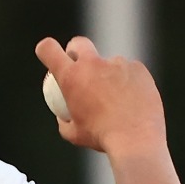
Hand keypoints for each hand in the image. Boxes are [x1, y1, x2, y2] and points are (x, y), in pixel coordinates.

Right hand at [34, 35, 184, 183]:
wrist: (136, 140)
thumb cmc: (102, 139)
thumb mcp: (73, 134)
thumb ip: (64, 119)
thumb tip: (63, 113)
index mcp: (71, 77)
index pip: (48, 49)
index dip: (46, 50)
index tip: (50, 57)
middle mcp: (93, 64)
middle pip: (79, 43)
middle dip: (76, 51)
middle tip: (81, 68)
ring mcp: (117, 63)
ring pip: (108, 62)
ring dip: (108, 73)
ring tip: (116, 98)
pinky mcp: (138, 68)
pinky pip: (129, 70)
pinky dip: (128, 81)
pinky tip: (132, 99)